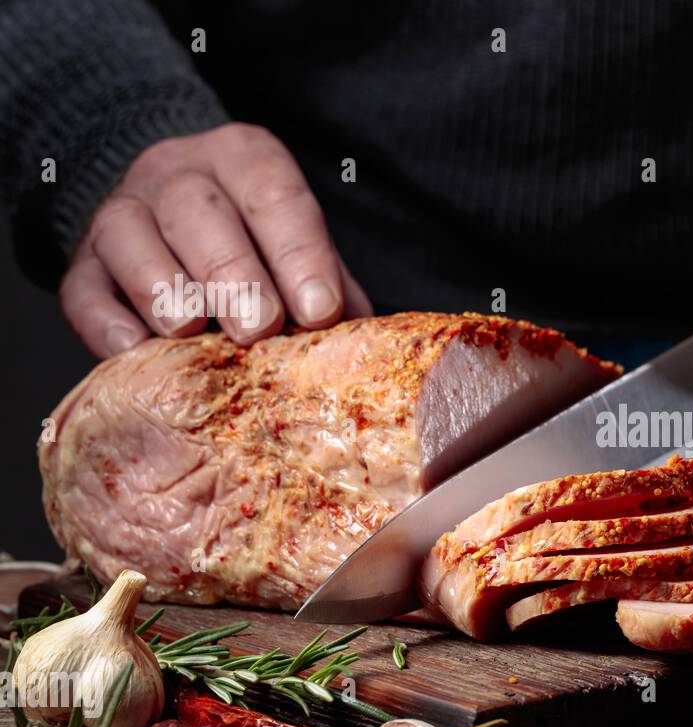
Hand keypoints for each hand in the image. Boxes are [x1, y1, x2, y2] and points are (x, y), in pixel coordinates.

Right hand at [59, 122, 371, 357]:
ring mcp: (122, 213)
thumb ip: (331, 286)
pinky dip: (104, 320)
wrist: (175, 216)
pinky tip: (133, 349)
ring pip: (128, 236)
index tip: (320, 311)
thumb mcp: (302, 246)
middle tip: (259, 328)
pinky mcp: (82, 263)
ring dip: (163, 288)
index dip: (299, 254)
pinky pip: (80, 286)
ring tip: (192, 331)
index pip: (275, 195)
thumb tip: (360, 344)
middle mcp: (179, 174)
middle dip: (232, 274)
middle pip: (199, 212)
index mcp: (246, 160)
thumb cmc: (260, 243)